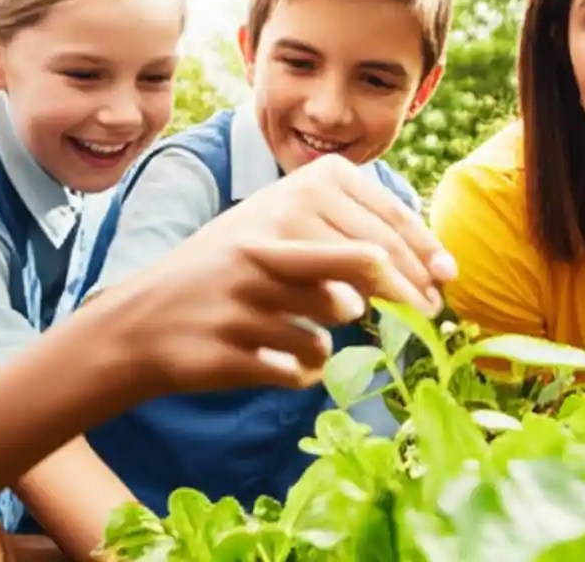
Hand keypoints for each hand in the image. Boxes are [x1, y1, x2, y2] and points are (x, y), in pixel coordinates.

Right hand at [95, 154, 456, 395]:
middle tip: (424, 312)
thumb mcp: (269, 238)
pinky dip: (300, 372)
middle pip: (362, 276)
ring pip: (329, 331)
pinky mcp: (233, 355)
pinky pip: (300, 371)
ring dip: (325, 338)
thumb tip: (414, 263)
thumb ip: (331, 239)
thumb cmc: (220, 276)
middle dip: (403, 299)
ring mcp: (244, 305)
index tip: (444, 277)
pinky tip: (276, 362)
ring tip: (298, 331)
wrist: (139, 324)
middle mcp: (260, 251)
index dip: (420, 257)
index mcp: (273, 212)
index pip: (372, 232)